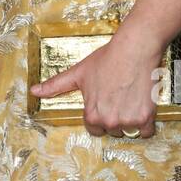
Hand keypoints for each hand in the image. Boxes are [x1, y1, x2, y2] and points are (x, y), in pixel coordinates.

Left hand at [29, 29, 164, 137]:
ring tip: (129, 97)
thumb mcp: (78, 73)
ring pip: (129, 130)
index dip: (99, 116)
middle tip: (118, 97)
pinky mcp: (145, 117)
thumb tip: (34, 91)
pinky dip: (146, 122)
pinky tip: (142, 104)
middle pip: (112, 130)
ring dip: (130, 119)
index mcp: (91, 114)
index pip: (94, 129)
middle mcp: (109, 121)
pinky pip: (147, 131)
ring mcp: (128, 120)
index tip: (105, 103)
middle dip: (115, 117)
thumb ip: (56, 85)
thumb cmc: (106, 59)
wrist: (133, 49)